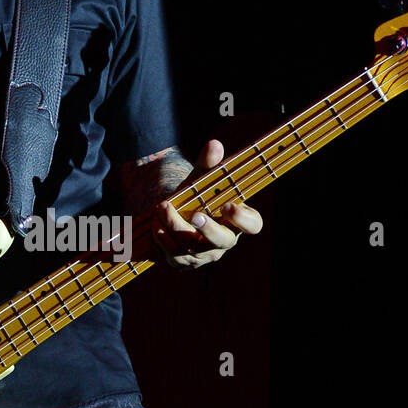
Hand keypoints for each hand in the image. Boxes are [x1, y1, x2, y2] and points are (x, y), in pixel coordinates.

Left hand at [153, 139, 262, 269]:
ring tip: (162, 208)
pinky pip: (174, 258)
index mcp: (237, 221)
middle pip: (221, 241)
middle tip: (195, 215)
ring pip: (192, 250)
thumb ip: (207, 165)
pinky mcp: (184, 263)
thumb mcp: (200, 180)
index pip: (253, 224)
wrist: (175, 215)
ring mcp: (204, 255)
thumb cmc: (196, 196)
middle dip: (207, 228)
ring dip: (175, 229)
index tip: (228, 205)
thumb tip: (214, 145)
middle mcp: (223, 241)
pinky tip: (155, 226)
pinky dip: (162, 241)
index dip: (243, 218)